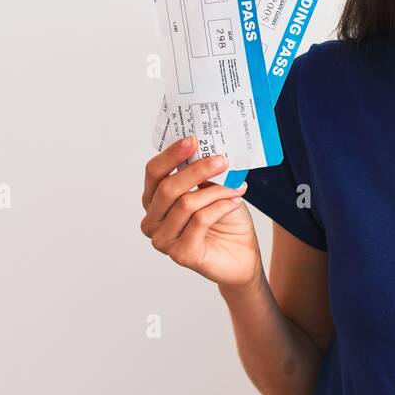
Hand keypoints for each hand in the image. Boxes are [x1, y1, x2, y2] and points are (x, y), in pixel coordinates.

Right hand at [140, 135, 262, 290]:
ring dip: (216, 191)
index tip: (193, 139)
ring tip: (237, 187)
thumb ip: (203, 174)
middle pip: (168, 188)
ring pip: (186, 203)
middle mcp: (152, 220)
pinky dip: (221, 207)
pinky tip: (235, 203)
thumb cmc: (225, 221)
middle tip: (221, 160)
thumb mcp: (214, 189)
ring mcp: (163, 240)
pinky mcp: (181, 254)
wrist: (242, 255)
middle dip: (197, 170)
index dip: (171, 154)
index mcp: (154, 201)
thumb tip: (208, 149)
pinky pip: (200, 220)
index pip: (154, 172)